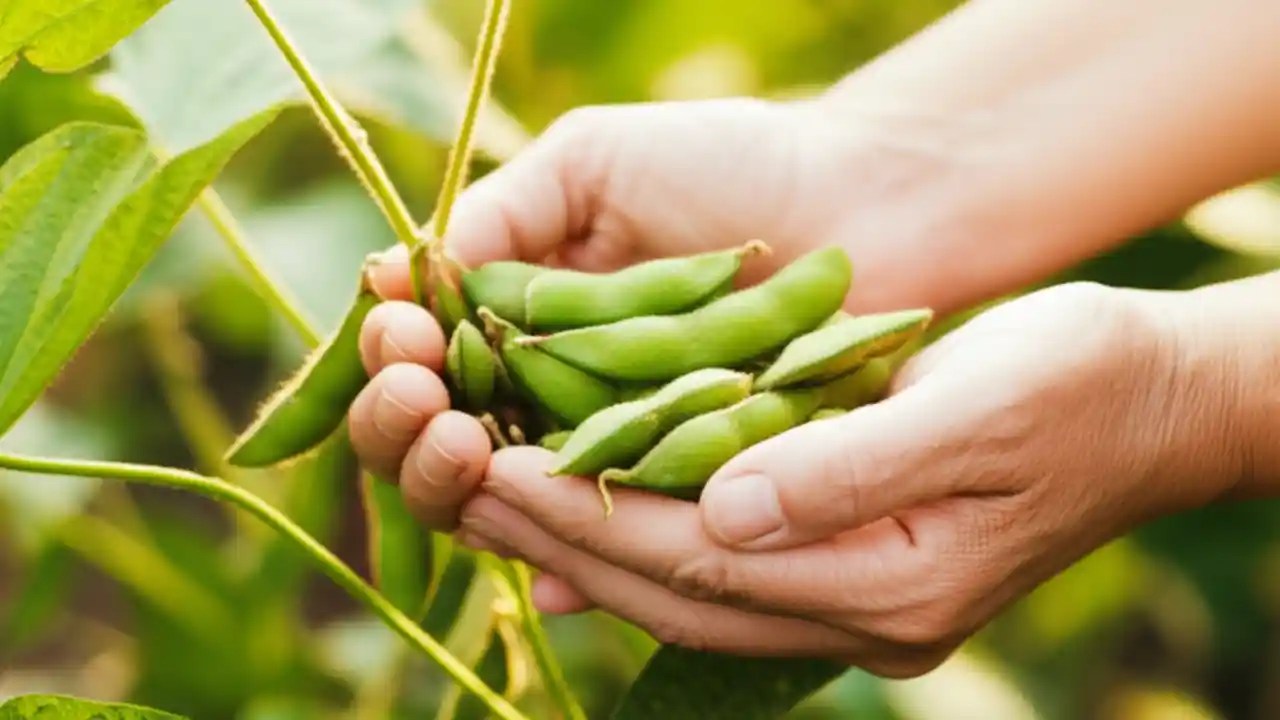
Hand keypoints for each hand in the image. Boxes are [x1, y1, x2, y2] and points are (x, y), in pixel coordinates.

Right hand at [349, 96, 971, 525]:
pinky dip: (563, 559)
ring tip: (462, 445)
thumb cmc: (728, 164)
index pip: (420, 365)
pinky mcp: (677, 492)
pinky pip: (609, 545)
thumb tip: (389, 279)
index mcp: (515, 316)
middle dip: (404, 427)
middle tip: (420, 396)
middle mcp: (549, 393)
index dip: (393, 362)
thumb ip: (498, 217)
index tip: (404, 337)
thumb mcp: (591, 162)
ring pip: (506, 505)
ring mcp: (611, 449)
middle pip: (440, 447)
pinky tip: (540, 560)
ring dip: (461, 488)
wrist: (860, 202)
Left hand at [450, 282, 1250, 675]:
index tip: (498, 470)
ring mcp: (857, 603)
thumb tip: (717, 507)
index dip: (595, 515)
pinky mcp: (850, 570)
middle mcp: (864, 616)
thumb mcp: (982, 405)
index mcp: (894, 584)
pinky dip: (645, 546)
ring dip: (588, 545)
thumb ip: (849, 468)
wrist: (1153, 403)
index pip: (706, 558)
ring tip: (495, 492)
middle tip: (464, 479)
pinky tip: (579, 524)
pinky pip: (723, 574)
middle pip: (680, 589)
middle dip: (566, 536)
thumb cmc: (1079, 385)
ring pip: (690, 591)